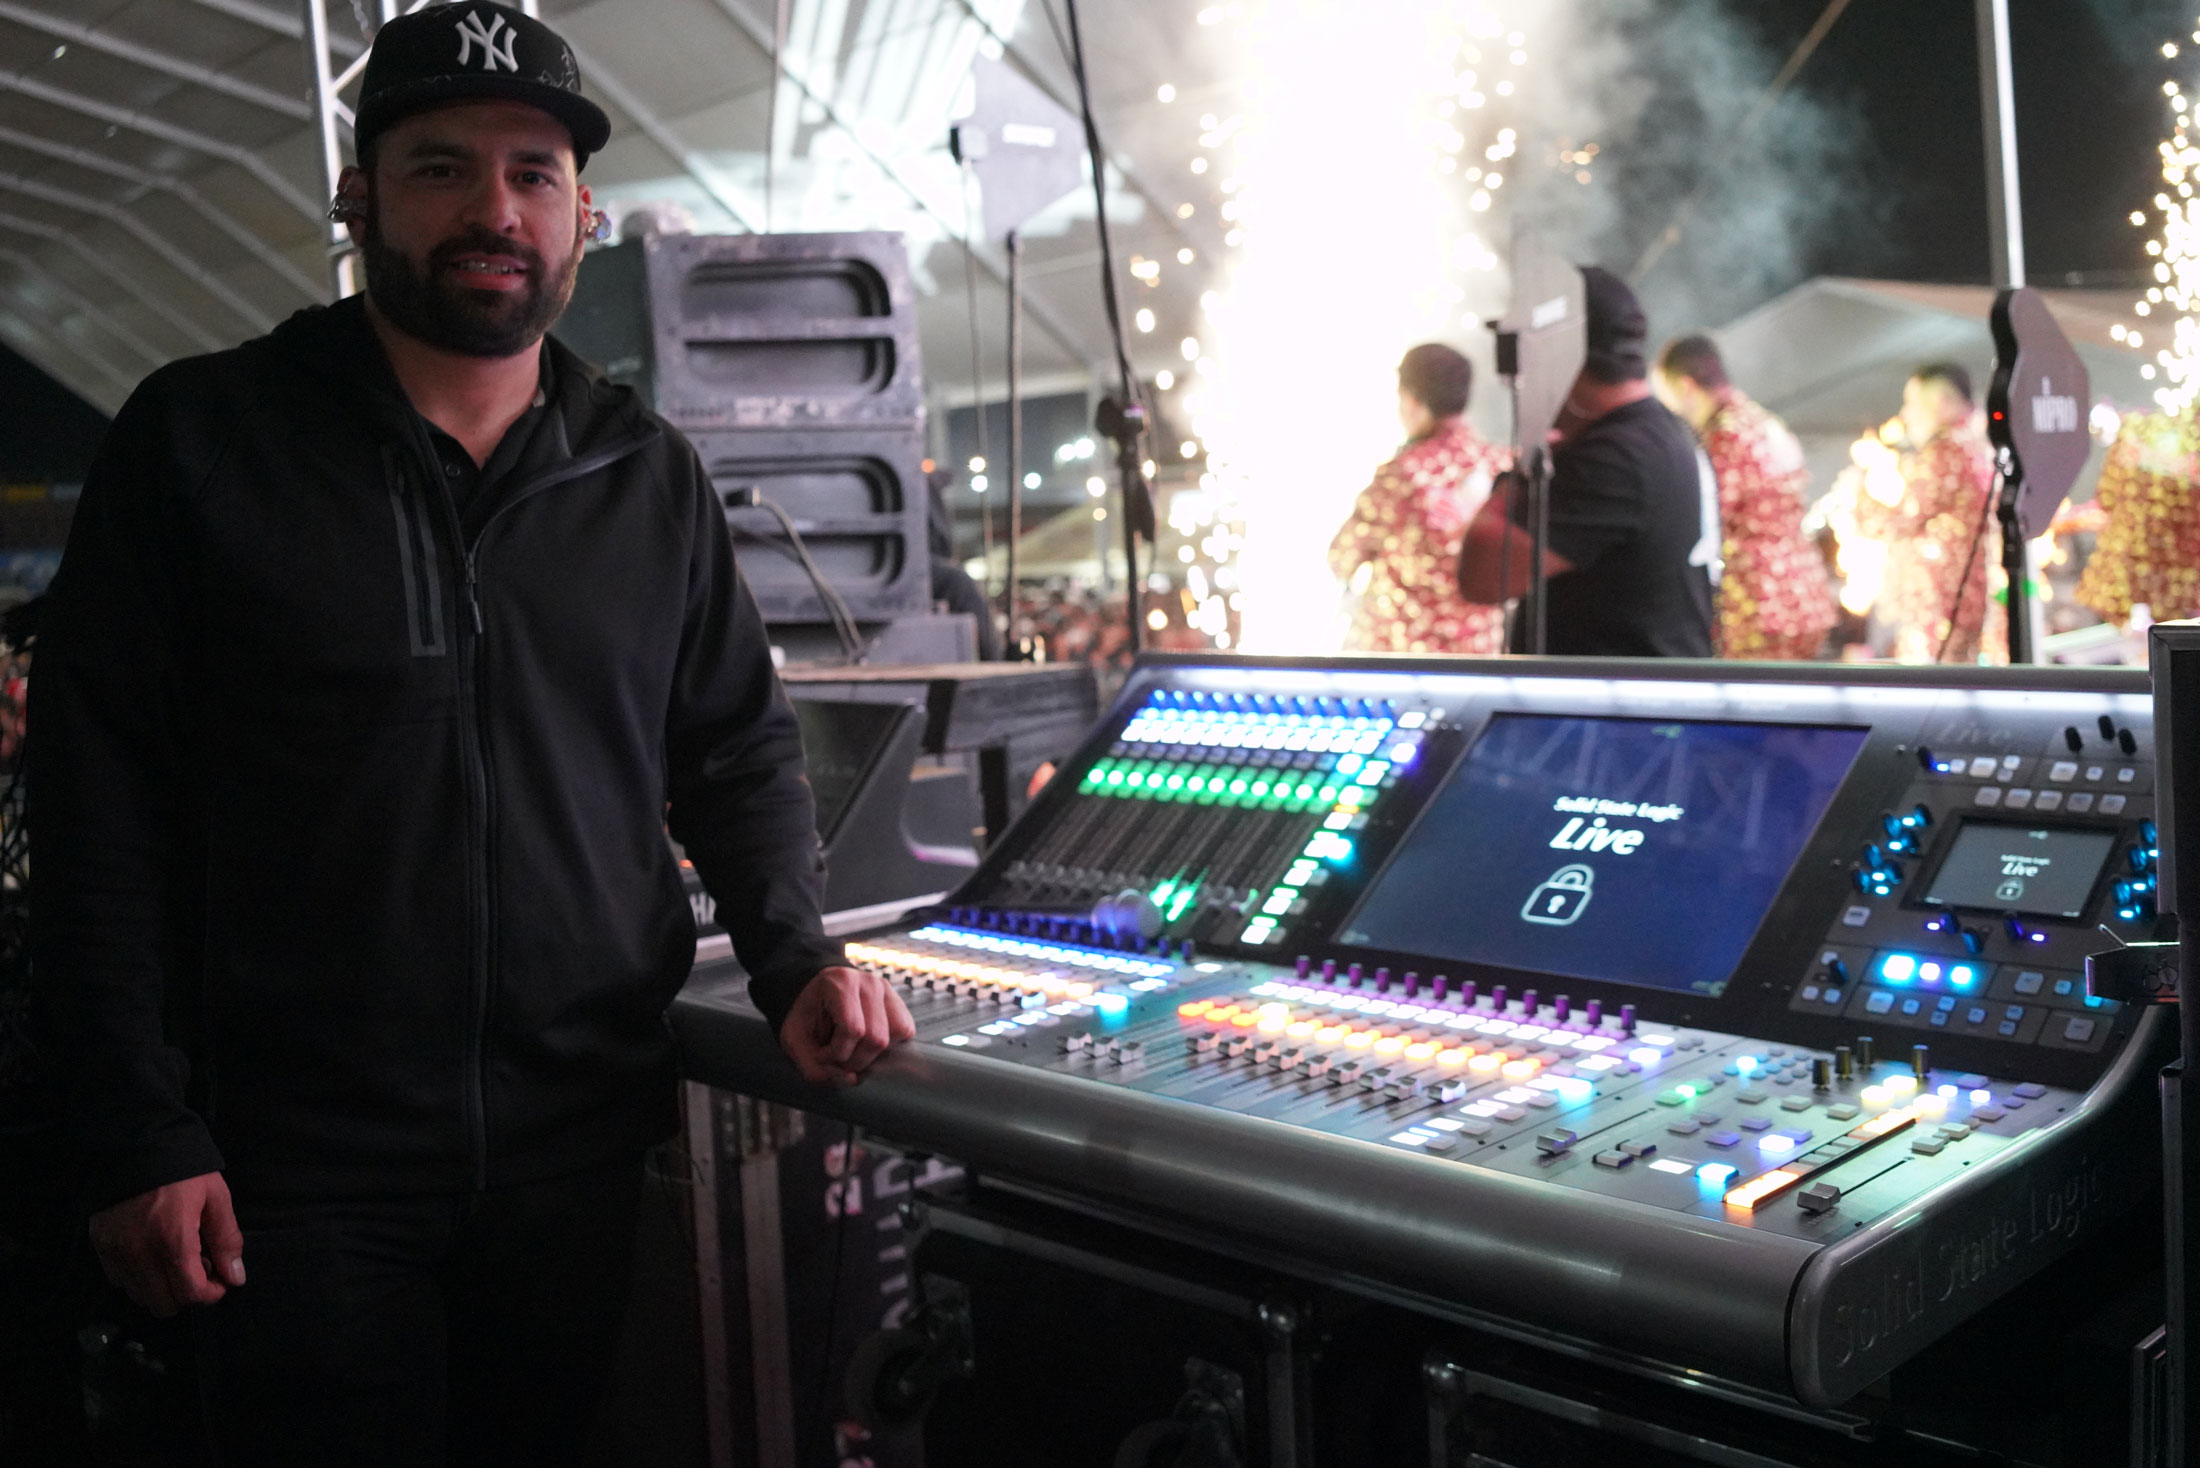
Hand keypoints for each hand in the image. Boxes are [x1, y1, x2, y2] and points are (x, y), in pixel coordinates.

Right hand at [89, 1171, 244, 1317]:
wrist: (137, 1145)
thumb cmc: (184, 1171)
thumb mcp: (216, 1198)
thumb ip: (226, 1241)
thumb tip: (235, 1278)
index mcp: (173, 1242)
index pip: (191, 1294)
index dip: (211, 1294)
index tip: (220, 1281)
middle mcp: (140, 1255)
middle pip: (164, 1304)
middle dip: (188, 1294)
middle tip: (200, 1268)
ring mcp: (116, 1254)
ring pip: (140, 1297)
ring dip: (162, 1288)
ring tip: (176, 1261)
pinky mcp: (100, 1248)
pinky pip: (120, 1281)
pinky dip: (139, 1278)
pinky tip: (152, 1256)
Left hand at [779, 965, 914, 1084]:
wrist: (815, 995)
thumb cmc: (806, 1017)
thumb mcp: (794, 1041)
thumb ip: (813, 1067)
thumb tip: (852, 1080)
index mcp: (840, 983)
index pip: (852, 1029)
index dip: (838, 1053)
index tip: (823, 1055)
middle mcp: (868, 982)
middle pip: (877, 1037)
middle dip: (857, 1060)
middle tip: (839, 1059)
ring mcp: (886, 989)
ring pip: (898, 1034)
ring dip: (876, 1054)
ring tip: (855, 1051)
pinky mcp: (898, 1001)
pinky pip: (906, 1030)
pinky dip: (890, 1045)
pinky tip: (867, 1043)